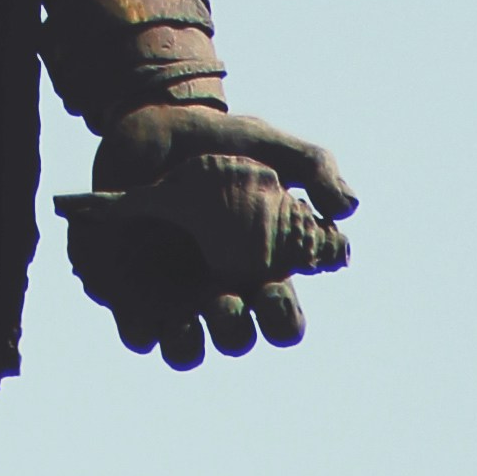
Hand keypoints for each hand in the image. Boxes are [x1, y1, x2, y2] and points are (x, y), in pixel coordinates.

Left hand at [57, 105, 354, 370]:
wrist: (150, 124)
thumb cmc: (215, 141)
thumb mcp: (267, 143)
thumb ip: (313, 165)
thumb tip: (348, 208)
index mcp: (256, 268)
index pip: (281, 318)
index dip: (283, 318)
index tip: (274, 285)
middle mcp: (217, 289)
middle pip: (238, 339)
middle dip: (238, 332)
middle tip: (227, 294)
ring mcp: (172, 292)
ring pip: (187, 350)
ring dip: (189, 345)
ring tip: (185, 317)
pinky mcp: (128, 291)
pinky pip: (138, 334)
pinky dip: (141, 332)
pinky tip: (143, 310)